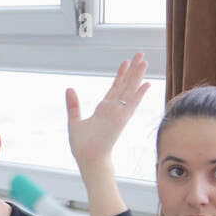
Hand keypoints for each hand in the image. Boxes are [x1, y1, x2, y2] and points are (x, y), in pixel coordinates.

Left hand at [65, 52, 150, 173]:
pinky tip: (146, 84)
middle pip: (125, 85)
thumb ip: (73, 105)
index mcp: (103, 109)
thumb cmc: (82, 147)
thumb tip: (69, 88)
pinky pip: (131, 105)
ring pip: (129, 90)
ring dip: (137, 76)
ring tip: (144, 61)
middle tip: (140, 54)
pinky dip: (138, 94)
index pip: (115, 88)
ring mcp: (118, 114)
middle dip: (133, 70)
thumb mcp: (74, 121)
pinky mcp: (121, 121)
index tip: (126, 62)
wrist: (88, 160)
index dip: (121, 74)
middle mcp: (113, 110)